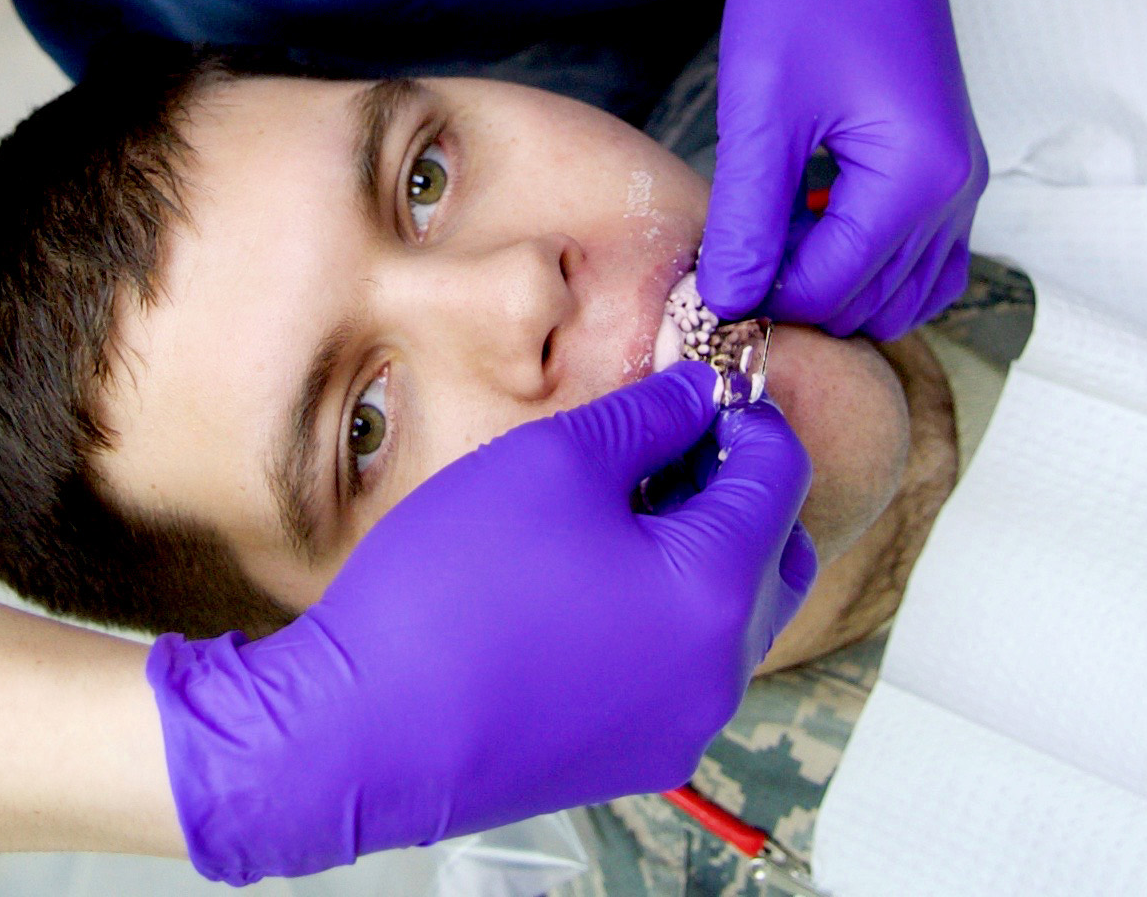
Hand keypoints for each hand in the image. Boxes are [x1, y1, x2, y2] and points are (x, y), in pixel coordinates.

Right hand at [148, 364, 815, 883]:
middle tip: (666, 443)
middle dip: (738, 488)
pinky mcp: (638, 756)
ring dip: (701, 551)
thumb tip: (697, 397)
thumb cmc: (450, 592)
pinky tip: (589, 579)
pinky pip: (685, 668)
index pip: (781, 475)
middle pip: (776, 552)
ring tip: (616, 509)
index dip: (746, 415)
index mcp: (716, 590)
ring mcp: (683, 725)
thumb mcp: (553, 460)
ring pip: (732, 616)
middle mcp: (721, 671)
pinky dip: (666, 612)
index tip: (701, 390)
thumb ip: (648, 417)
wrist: (364, 730)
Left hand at [700, 0, 985, 341]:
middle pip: (870, 299)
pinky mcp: (949, 164)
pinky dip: (865, 259)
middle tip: (723, 258)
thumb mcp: (764, 105)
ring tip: (760, 235)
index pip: (833, 288)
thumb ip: (749, 212)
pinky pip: (919, 252)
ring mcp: (960, 180)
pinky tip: (803, 218)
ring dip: (831, 281)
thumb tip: (727, 297)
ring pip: (900, 288)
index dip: (760, 297)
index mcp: (917, 178)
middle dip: (795, 293)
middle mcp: (956, 191)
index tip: (698, 286)